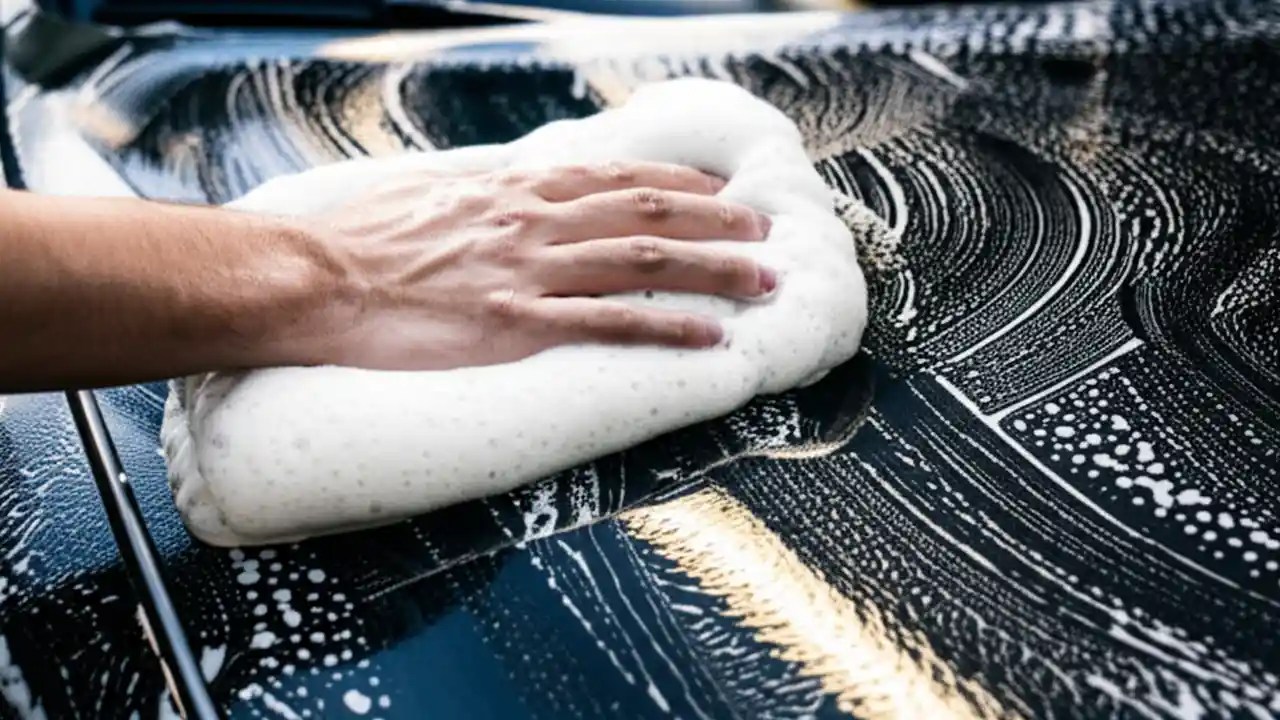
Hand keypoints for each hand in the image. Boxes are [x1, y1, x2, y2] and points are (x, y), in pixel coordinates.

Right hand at [306, 162, 774, 370]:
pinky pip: (611, 323)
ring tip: (764, 281)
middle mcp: (535, 222)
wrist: (316, 280)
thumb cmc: (362, 240)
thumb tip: (510, 193)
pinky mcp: (517, 325)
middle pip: (648, 214)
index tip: (718, 194)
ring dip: (714, 270)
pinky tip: (710, 337)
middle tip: (765, 233)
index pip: (617, 178)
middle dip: (716, 224)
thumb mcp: (430, 195)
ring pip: (645, 262)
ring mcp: (531, 273)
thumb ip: (483, 195)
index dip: (677, 185)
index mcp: (514, 191)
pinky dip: (668, 327)